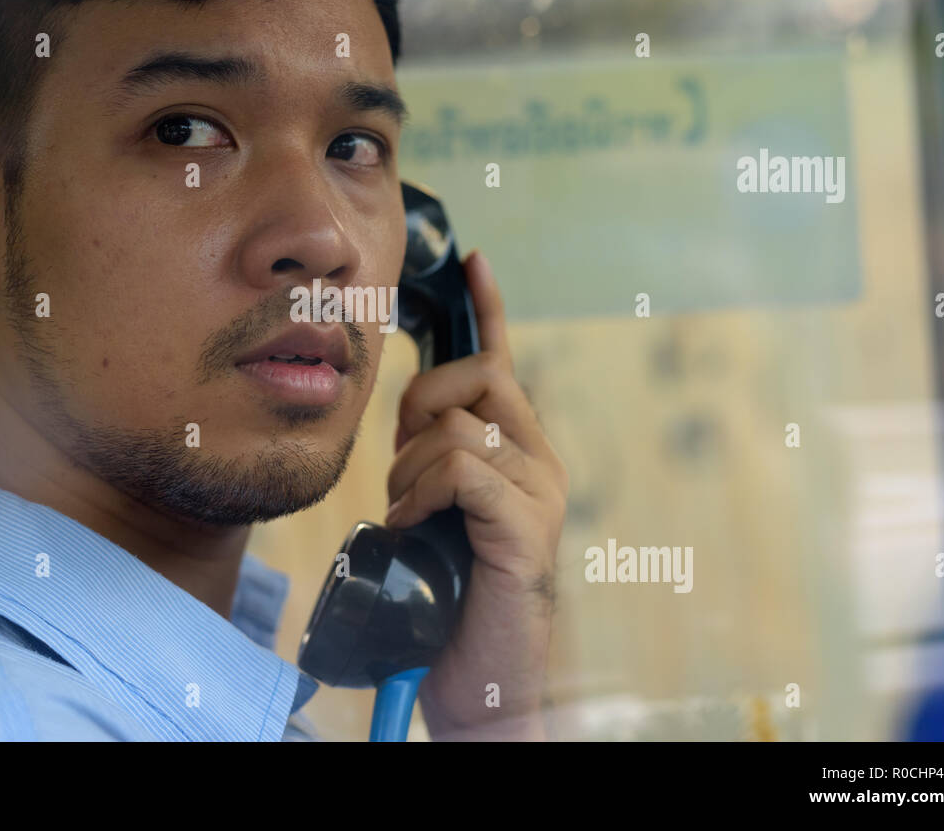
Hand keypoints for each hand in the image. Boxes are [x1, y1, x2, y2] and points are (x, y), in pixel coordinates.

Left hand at [385, 250, 566, 740]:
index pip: (504, 363)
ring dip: (410, 468)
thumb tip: (408, 424)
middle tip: (403, 467)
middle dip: (421, 406)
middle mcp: (540, 462)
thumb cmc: (448, 599)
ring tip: (409, 515)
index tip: (474, 260)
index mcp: (518, 453)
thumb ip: (434, 465)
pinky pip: (462, 468)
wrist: (479, 683)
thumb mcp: (436, 516)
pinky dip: (423, 492)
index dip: (488, 308)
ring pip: (459, 425)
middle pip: (477, 376)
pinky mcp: (526, 527)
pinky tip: (415, 525)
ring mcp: (540, 493)